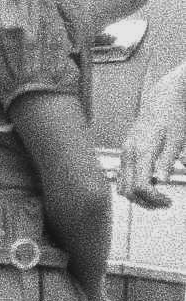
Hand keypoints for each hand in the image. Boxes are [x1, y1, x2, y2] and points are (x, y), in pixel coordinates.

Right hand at [119, 71, 185, 205]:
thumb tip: (162, 181)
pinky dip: (131, 186)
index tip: (167, 201)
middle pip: (128, 190)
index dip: (154, 199)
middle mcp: (129, 152)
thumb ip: (167, 162)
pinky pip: (122, 176)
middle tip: (163, 202)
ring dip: (138, 196)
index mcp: (141, 151)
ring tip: (156, 196)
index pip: (141, 186)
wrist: (164, 98)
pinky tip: (147, 185)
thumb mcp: (177, 140)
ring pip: (122, 185)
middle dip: (146, 202)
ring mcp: (126, 152)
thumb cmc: (172, 116)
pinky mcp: (127, 150)